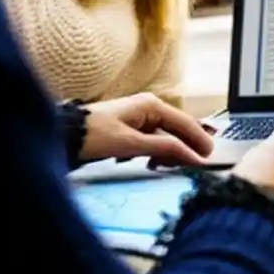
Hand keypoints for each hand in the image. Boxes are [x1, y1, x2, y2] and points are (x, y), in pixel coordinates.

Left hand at [80, 93, 213, 166]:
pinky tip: (157, 163)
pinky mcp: (133, 128)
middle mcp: (150, 107)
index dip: (199, 141)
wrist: (64, 134)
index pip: (185, 123)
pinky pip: (155, 140)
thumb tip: (194, 155)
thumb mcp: (131, 143)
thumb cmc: (95, 135)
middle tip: (196, 166)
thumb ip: (164, 148)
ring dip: (173, 152)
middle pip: (179, 129)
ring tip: (173, 167)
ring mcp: (142, 117)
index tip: (209, 160)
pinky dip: (160, 152)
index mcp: (152, 105)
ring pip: (168, 136)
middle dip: (188, 147)